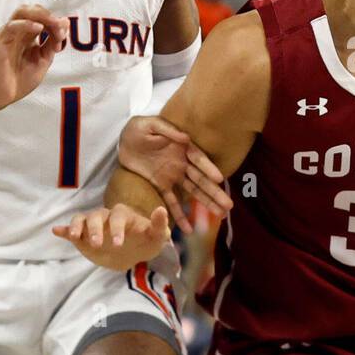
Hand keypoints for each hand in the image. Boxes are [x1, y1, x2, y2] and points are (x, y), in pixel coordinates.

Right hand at [0, 5, 69, 110]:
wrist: (4, 97)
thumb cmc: (21, 80)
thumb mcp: (43, 60)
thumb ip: (52, 43)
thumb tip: (64, 22)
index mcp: (27, 35)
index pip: (40, 17)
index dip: (55, 22)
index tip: (64, 34)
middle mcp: (16, 33)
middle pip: (30, 10)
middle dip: (48, 15)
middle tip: (60, 25)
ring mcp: (7, 37)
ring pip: (20, 12)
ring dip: (40, 15)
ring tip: (53, 23)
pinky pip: (11, 27)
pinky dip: (26, 24)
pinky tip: (39, 28)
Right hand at [52, 204, 171, 270]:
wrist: (131, 253)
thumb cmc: (145, 242)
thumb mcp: (156, 237)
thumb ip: (159, 225)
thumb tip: (161, 209)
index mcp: (123, 215)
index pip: (118, 217)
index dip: (117, 229)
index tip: (118, 244)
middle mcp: (105, 217)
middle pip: (96, 216)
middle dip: (95, 229)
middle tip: (97, 245)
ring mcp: (92, 226)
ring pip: (82, 219)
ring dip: (78, 227)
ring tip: (75, 237)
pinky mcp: (83, 237)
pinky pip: (71, 230)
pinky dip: (64, 230)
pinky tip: (56, 231)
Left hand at [118, 116, 232, 228]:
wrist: (124, 139)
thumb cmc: (139, 128)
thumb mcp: (150, 125)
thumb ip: (167, 130)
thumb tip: (185, 138)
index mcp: (181, 147)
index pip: (198, 158)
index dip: (208, 168)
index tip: (218, 179)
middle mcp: (181, 163)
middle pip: (201, 179)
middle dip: (215, 193)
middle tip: (229, 205)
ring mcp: (173, 176)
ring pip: (193, 192)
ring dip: (207, 203)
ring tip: (222, 215)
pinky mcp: (161, 185)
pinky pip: (172, 202)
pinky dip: (180, 215)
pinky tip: (188, 229)